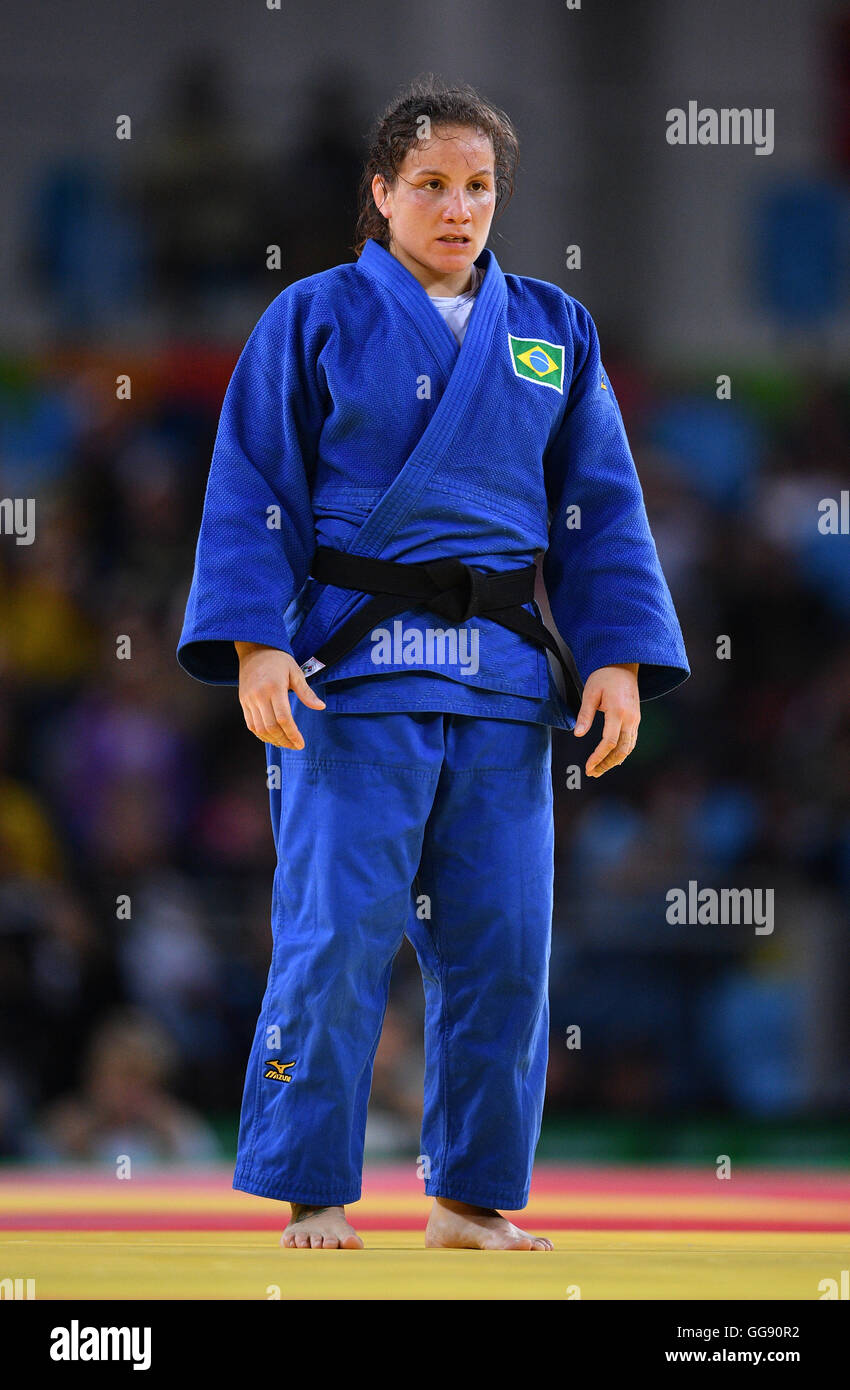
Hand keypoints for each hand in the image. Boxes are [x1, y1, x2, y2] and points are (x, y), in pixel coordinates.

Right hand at [234, 642, 325, 749]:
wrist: (254, 649)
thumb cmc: (277, 660)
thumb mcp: (296, 672)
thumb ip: (307, 693)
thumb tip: (321, 707)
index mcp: (274, 688)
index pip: (283, 719)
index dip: (292, 734)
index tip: (301, 743)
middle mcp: (259, 695)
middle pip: (271, 727)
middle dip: (284, 740)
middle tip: (294, 745)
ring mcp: (249, 699)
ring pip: (259, 728)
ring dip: (272, 740)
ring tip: (284, 743)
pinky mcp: (243, 701)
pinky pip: (250, 724)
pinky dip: (260, 734)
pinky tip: (271, 737)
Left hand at [573, 663, 639, 777]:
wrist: (624, 665)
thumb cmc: (604, 677)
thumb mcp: (590, 693)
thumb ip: (584, 715)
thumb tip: (578, 734)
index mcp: (618, 711)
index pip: (609, 742)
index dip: (598, 757)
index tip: (588, 766)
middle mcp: (630, 718)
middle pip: (621, 750)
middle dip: (607, 764)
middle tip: (593, 773)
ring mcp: (635, 719)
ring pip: (628, 748)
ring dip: (615, 761)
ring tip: (600, 769)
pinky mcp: (636, 719)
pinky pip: (631, 741)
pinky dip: (622, 752)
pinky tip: (613, 758)